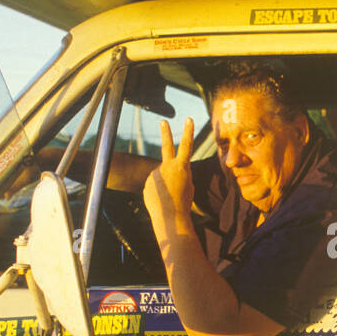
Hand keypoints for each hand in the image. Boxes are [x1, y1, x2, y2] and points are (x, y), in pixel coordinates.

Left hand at [143, 117, 194, 235]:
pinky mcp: (148, 182)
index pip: (186, 145)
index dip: (188, 132)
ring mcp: (156, 173)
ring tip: (169, 197)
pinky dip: (158, 192)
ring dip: (165, 185)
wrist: (170, 215)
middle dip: (166, 132)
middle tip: (163, 121)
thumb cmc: (184, 203)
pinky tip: (161, 200)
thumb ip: (179, 174)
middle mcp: (167, 166)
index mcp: (182, 167)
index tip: (189, 119)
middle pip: (167, 146)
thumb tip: (168, 172)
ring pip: (161, 176)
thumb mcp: (188, 185)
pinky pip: (154, 185)